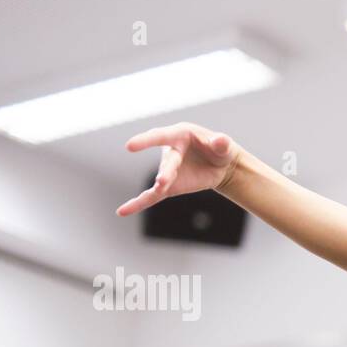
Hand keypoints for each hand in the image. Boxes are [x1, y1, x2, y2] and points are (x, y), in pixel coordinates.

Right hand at [117, 122, 241, 216]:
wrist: (220, 165)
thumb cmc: (219, 149)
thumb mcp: (223, 146)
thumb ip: (221, 143)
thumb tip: (222, 141)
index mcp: (179, 135)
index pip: (161, 137)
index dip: (146, 141)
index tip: (130, 146)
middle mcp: (170, 152)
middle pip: (168, 163)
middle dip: (166, 172)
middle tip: (163, 181)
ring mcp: (168, 170)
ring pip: (161, 181)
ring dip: (160, 187)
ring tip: (161, 190)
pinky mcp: (169, 187)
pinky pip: (151, 196)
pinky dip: (138, 204)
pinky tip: (122, 211)